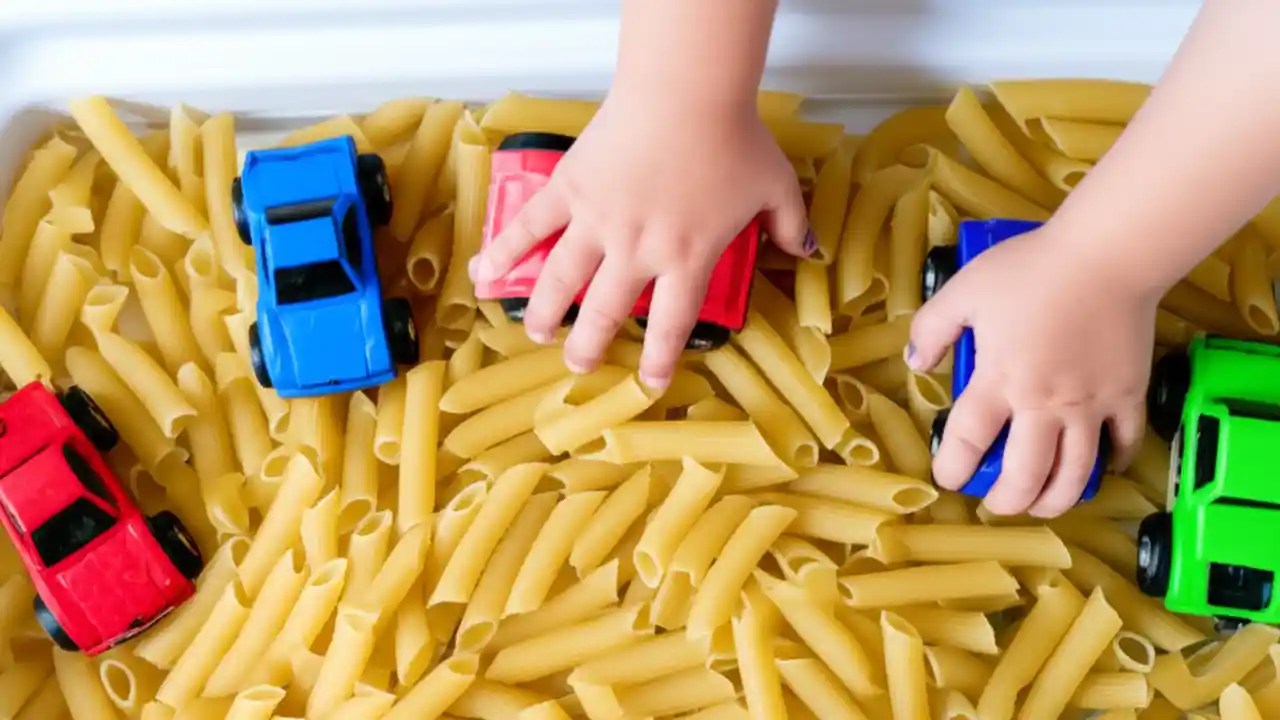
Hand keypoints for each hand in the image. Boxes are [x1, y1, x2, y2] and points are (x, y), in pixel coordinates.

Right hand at [469, 92, 812, 389]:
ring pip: (561, 281)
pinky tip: (483, 272)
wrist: (688, 92)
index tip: (648, 381)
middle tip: (579, 363)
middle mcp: (637, 252)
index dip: (657, 359)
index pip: (669, 325)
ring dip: (545, 313)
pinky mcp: (570, 189)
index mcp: (686, 259)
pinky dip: (505, 251)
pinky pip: (531, 226)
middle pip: (604, 313)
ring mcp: (597, 223)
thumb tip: (807, 249)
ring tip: (535, 333)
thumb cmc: (733, 137)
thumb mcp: (775, 186)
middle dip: (589, 347)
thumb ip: (789, 225)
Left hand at [908, 225, 1158, 516]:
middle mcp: (1043, 403)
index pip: (969, 439)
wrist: (1107, 253)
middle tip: (996, 504)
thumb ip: (932, 328)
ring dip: (1056, 499)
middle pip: (1025, 473)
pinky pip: (1123, 443)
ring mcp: (1090, 404)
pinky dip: (1111, 464)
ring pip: (1075, 472)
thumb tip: (914, 364)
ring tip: (1041, 506)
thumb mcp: (964, 290)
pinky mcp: (1128, 395)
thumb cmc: (1031, 268)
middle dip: (1006, 499)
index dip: (953, 467)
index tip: (948, 478)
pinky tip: (1099, 470)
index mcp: (998, 379)